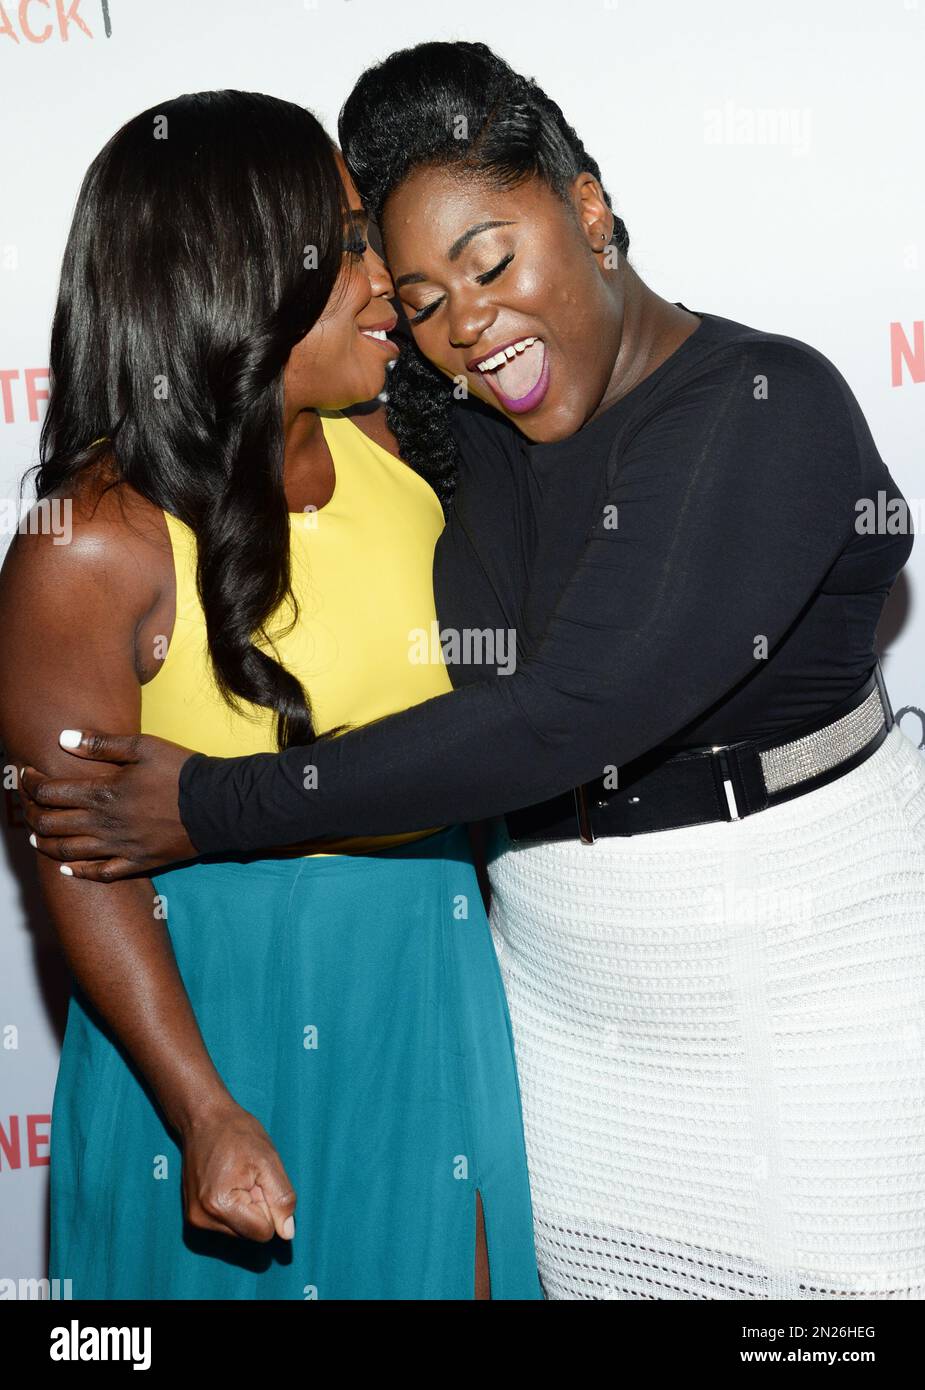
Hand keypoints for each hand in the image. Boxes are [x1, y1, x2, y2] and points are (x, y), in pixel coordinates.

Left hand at [19, 729, 197, 880]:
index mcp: (102, 793)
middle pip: (53, 824)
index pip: (51, 792)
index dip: (31, 783)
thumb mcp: (142, 747)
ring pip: (69, 852)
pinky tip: (67, 869)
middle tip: (28, 806)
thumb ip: (101, 744)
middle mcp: (104, 824)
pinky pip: (100, 874)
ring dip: (47, 844)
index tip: (26, 774)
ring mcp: (119, 847)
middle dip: (33, 813)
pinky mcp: (137, 862)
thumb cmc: (181, 772)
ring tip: (36, 837)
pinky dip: (79, 872)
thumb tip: (64, 739)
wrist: (217, 805)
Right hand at [181, 1098, 296, 1243]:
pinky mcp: (193, 1216)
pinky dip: (234, 1207)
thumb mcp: (269, 1160)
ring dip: (246, 1207)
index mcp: (220, 1206)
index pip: (263, 1232)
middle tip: (248, 1176)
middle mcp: (202, 1219)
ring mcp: (195, 1219)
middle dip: (257, 1207)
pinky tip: (227, 1182)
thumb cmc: (237, 1134)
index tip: (259, 1181)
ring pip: (240, 1230)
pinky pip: (228, 1224)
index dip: (269, 1207)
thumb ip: (282, 1199)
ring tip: (237, 1177)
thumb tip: (287, 1233)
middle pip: (250, 1234)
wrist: (204, 1119)